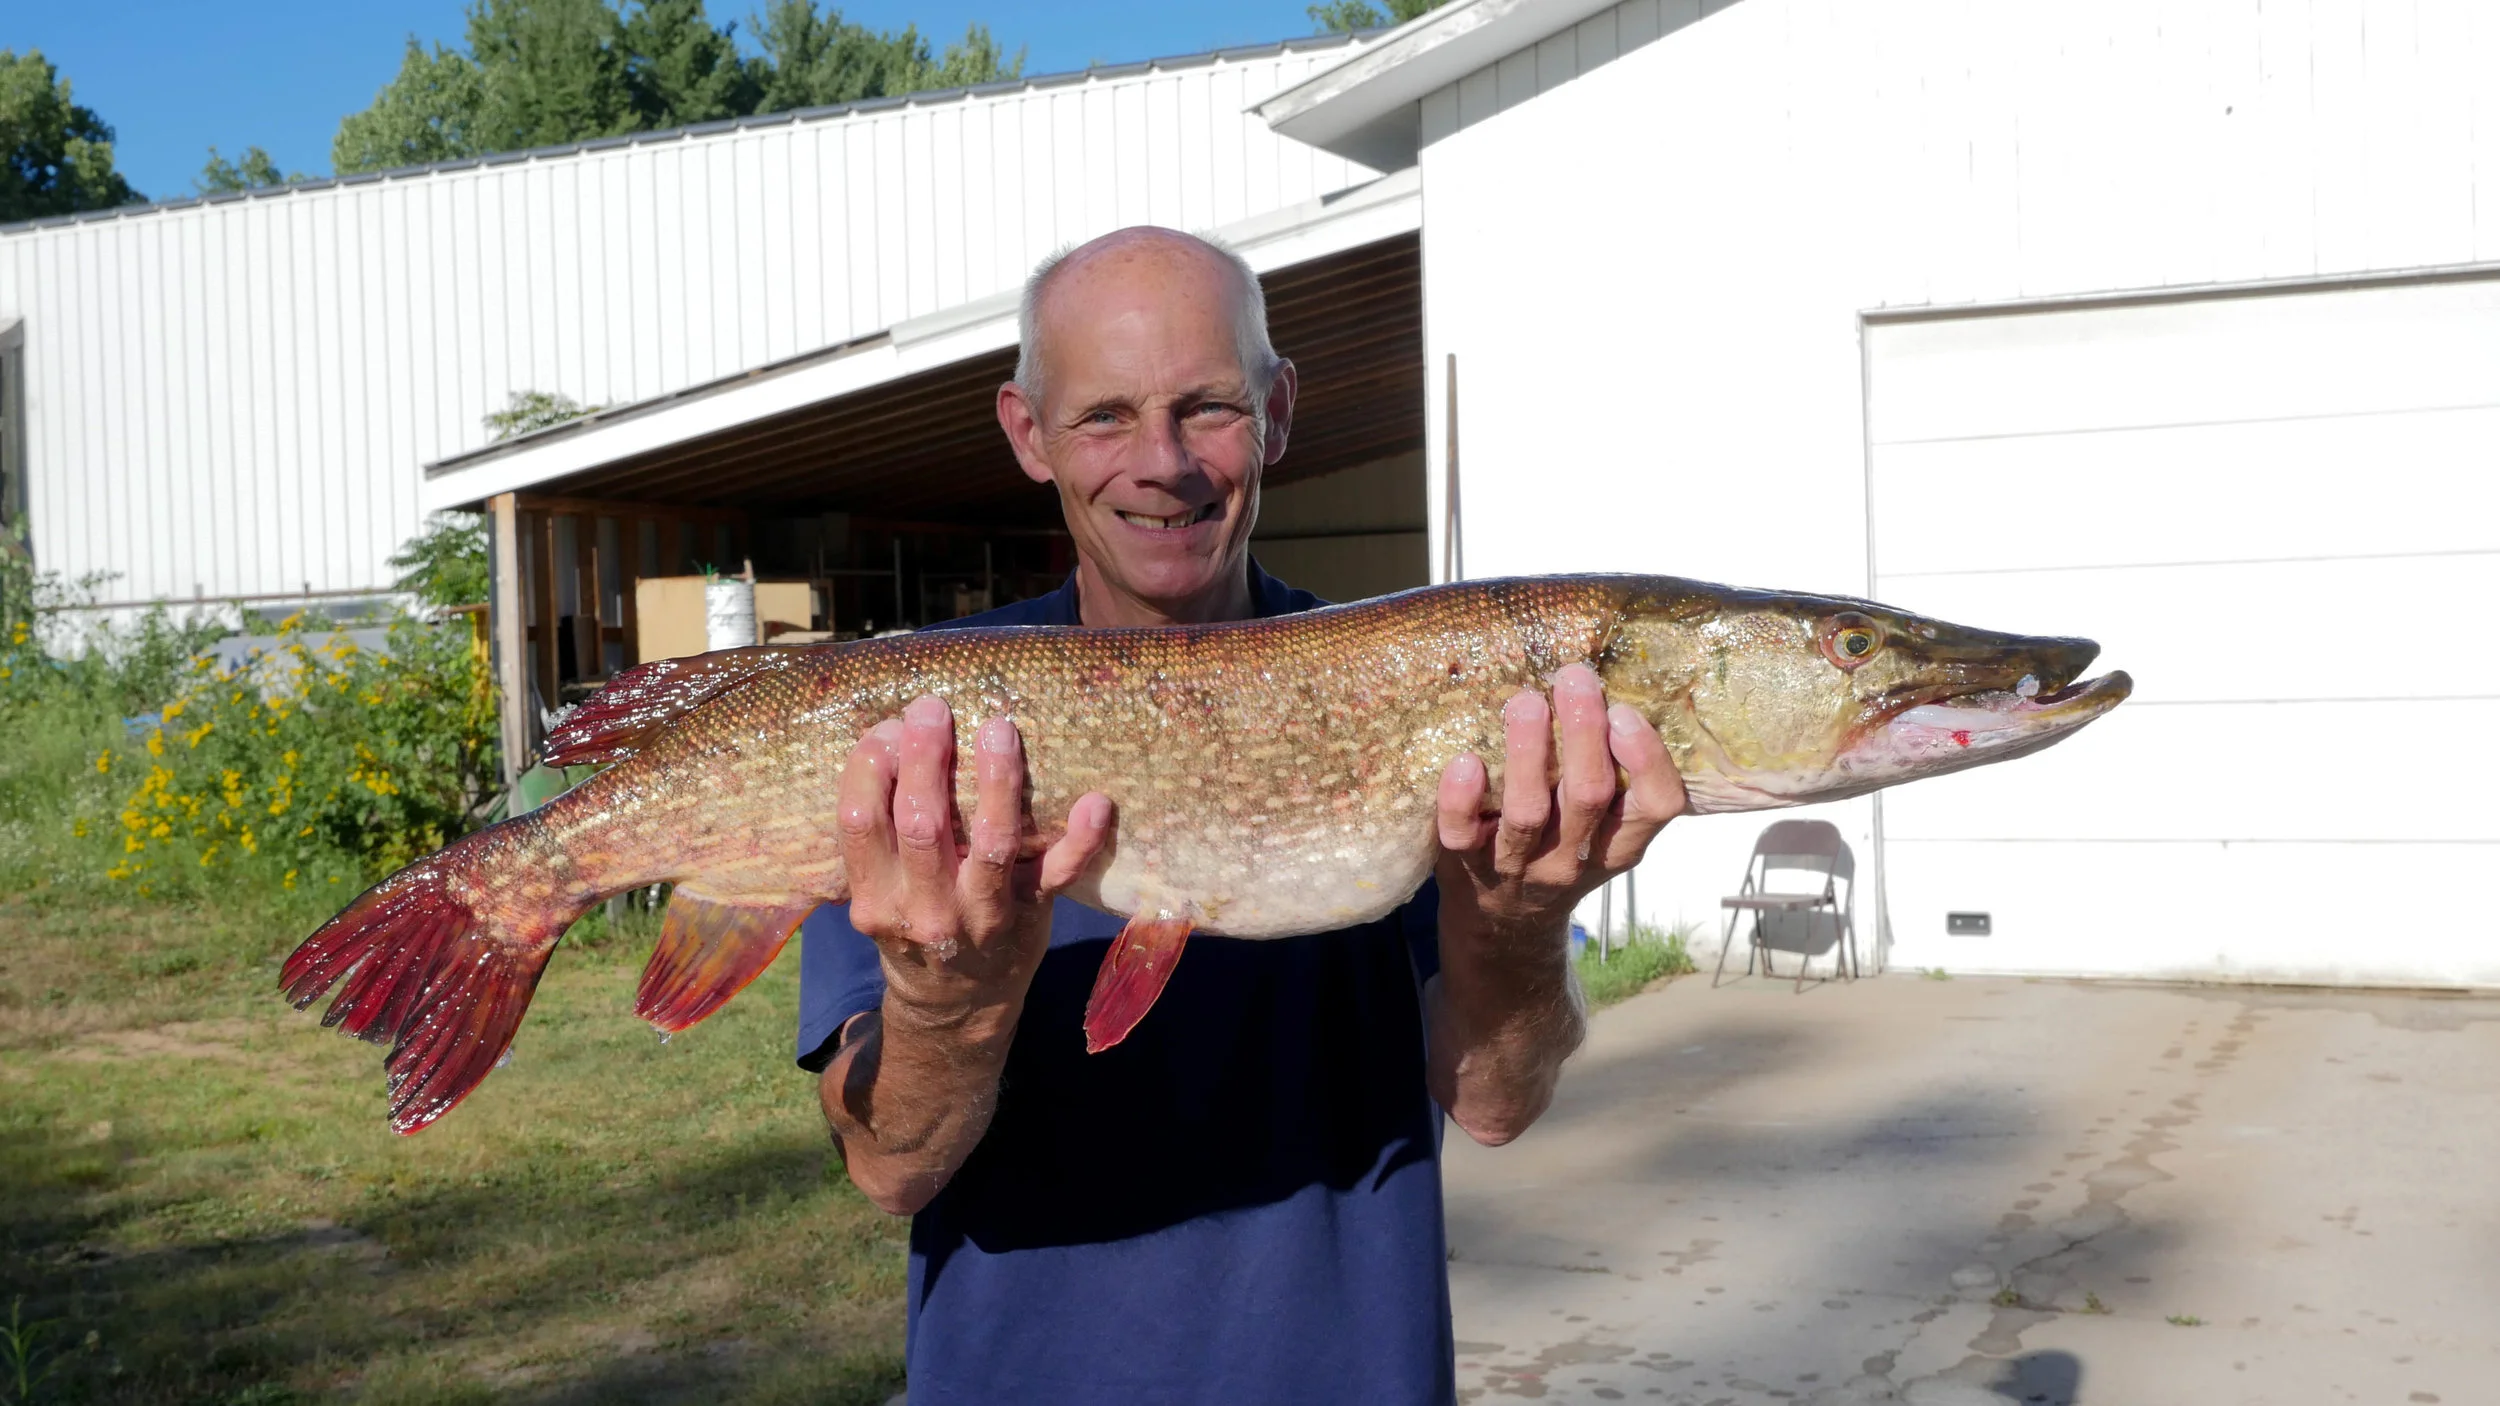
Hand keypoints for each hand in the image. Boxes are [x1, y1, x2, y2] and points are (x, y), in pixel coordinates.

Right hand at [837, 695, 1112, 1027]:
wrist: (957, 1005)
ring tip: (1000, 731)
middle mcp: (925, 909)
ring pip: (990, 843)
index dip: (870, 767)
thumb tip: (891, 735)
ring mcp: (982, 914)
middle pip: (921, 823)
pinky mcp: (1031, 914)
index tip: (887, 728)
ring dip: (997, 782)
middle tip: (933, 709)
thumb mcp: (882, 890)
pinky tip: (1095, 803)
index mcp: (876, 896)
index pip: (859, 822)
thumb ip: (883, 832)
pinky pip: (1059, 875)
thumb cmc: (916, 923)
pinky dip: (1080, 839)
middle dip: (926, 758)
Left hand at [1435, 664, 1686, 944]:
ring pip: (1528, 812)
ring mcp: (1520, 866)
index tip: (1624, 711)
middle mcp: (1575, 857)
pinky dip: (1460, 799)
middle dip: (1583, 731)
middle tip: (1573, 678)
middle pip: (1588, 795)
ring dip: (1528, 753)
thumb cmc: (1557, 847)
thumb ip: (1609, 773)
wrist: (1503, 924)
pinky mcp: (1467, 867)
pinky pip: (1462, 835)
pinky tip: (1465, 762)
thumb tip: (1601, 685)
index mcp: (1618, 843)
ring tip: (1524, 702)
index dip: (1647, 759)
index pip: (1657, 805)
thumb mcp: (1598, 826)